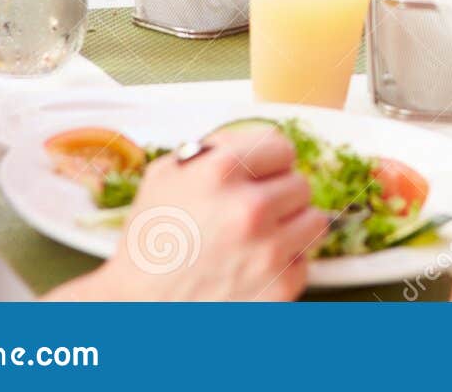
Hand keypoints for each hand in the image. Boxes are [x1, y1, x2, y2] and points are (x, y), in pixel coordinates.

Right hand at [73, 128, 326, 301]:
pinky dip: (285, 265)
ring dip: (290, 227)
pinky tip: (253, 269)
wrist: (137, 310)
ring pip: (314, 219)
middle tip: (251, 213)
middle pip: (300, 183)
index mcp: (221, 171)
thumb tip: (255, 141)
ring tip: (257, 239)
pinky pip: (304, 260)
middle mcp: (251, 208)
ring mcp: (269, 250)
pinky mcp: (280, 288)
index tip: (257, 176)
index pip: (281, 146)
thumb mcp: (165, 175)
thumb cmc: (150, 242)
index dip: (267, 162)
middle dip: (278, 195)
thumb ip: (215, 148)